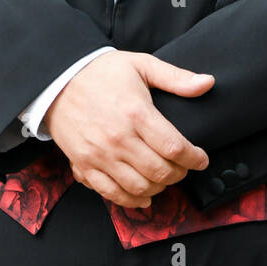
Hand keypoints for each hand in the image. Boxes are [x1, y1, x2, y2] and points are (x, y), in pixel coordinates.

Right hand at [45, 50, 213, 209]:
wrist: (59, 79)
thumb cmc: (103, 72)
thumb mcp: (141, 65)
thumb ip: (176, 78)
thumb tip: (207, 83)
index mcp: (137, 113)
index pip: (175, 147)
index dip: (195, 158)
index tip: (201, 159)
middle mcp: (119, 138)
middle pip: (160, 171)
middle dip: (179, 174)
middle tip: (184, 167)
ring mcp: (100, 155)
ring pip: (139, 187)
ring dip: (159, 188)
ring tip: (165, 177)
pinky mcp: (84, 165)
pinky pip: (111, 194)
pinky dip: (131, 201)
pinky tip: (144, 195)